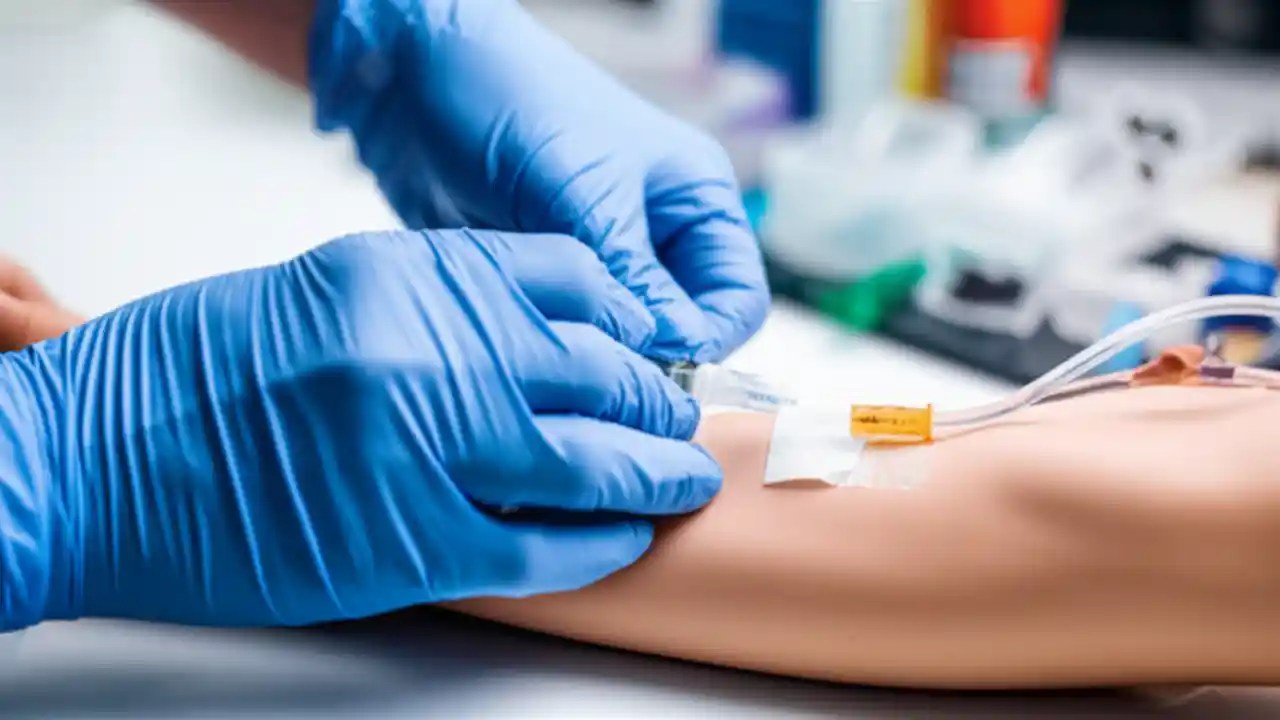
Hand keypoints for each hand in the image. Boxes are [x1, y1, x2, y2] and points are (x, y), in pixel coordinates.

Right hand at [0, 229, 718, 629]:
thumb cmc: (187, 372)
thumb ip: (432, 309)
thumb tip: (525, 343)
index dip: (625, 320)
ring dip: (653, 475)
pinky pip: (541, 547)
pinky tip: (625, 538)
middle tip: (682, 423)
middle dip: (656, 403)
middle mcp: (430, 350)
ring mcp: (426, 448)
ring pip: (589, 463)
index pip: (568, 282)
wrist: (84, 459)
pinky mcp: (410, 545)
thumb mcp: (322, 292)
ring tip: (686, 481)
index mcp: (407, 274)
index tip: (647, 345)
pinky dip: (597, 546)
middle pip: (597, 373)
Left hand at [310, 0, 769, 362]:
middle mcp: (660, 230)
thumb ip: (634, 279)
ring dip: (599, 353)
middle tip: (603, 375)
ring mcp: (604, 253)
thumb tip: (675, 359)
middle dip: (653, 356)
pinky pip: (573, 328)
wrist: (411, 72)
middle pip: (684, 327)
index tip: (657, 370)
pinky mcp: (551, 272)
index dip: (707, 342)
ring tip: (561, 354)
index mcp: (696, 198)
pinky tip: (528, 342)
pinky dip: (559, 343)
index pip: (737, 300)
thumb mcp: (584, 193)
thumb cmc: (513, 102)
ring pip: (626, 336)